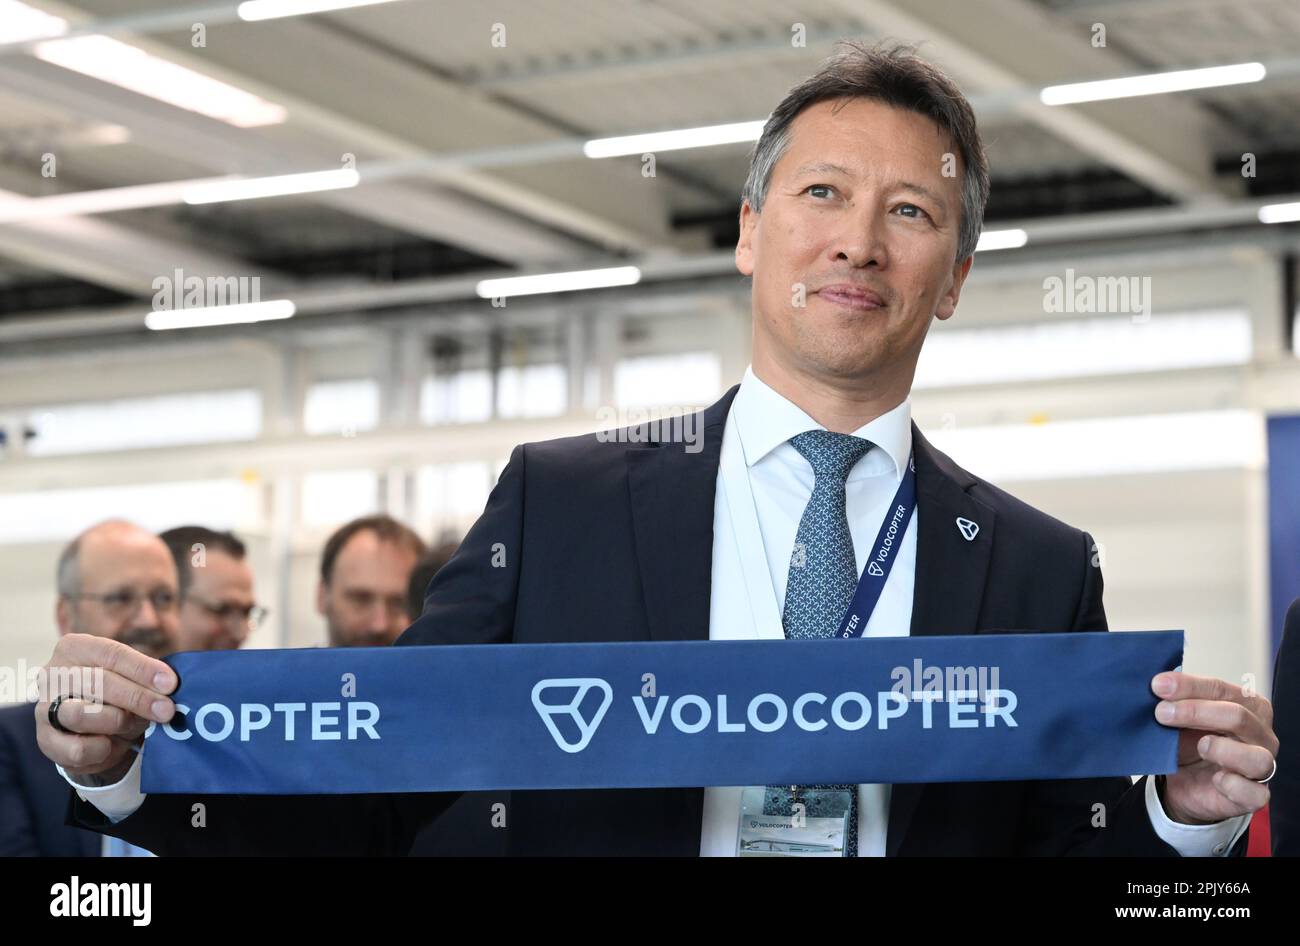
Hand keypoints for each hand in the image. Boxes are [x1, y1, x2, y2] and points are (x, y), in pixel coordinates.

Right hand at [35, 633, 176, 784]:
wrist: (93, 729)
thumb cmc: (116, 693)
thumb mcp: (131, 679)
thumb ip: (145, 679)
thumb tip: (168, 686)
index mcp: (75, 648)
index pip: (112, 654)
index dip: (143, 669)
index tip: (170, 684)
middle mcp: (54, 674)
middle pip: (98, 682)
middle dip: (138, 698)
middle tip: (166, 711)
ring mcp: (45, 708)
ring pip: (81, 714)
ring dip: (117, 723)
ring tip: (134, 726)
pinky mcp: (45, 740)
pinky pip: (77, 750)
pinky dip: (102, 750)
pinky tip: (112, 744)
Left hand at [1151, 671, 1276, 824]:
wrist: (1185, 782)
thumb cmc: (1191, 743)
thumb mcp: (1181, 719)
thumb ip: (1176, 700)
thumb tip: (1158, 684)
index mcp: (1248, 707)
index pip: (1223, 690)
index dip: (1191, 686)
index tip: (1159, 685)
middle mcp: (1260, 735)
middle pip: (1238, 717)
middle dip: (1196, 711)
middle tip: (1161, 712)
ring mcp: (1262, 767)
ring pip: (1257, 756)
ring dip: (1223, 749)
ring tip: (1199, 746)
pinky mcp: (1254, 796)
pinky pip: (1255, 794)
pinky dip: (1235, 785)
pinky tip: (1217, 779)